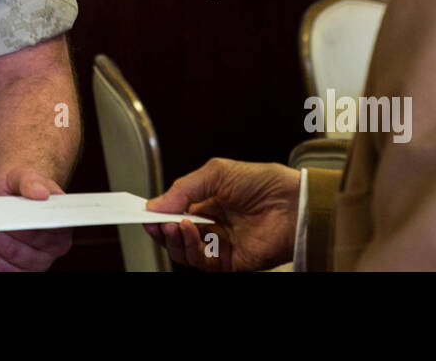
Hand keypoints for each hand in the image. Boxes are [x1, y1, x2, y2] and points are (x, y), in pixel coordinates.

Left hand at [0, 168, 72, 271]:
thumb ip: (33, 181)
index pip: (42, 230)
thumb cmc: (24, 187)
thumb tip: (40, 193)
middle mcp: (52, 251)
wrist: (17, 193)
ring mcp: (34, 265)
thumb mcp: (28, 176)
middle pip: (19, 248)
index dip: (19, 221)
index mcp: (62, 228)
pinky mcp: (14, 270)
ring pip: (4, 258)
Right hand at [144, 157, 300, 271]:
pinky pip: (202, 261)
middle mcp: (213, 226)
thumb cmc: (263, 182)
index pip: (175, 213)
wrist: (293, 203)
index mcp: (208, 204)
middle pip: (175, 235)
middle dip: (161, 229)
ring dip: (173, 239)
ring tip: (172, 224)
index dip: (159, 214)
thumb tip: (154, 204)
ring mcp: (221, 246)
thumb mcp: (216, 173)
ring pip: (184, 251)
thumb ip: (184, 189)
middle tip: (153, 222)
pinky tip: (189, 230)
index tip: (142, 212)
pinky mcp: (231, 263)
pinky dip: (190, 247)